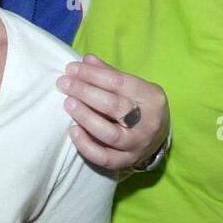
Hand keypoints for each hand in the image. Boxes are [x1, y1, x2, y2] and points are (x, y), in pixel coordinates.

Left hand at [57, 54, 168, 171]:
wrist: (158, 138)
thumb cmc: (141, 106)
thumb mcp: (134, 86)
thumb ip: (110, 74)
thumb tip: (85, 60)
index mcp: (151, 97)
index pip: (119, 83)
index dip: (93, 75)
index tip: (71, 68)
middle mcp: (148, 122)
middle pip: (114, 106)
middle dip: (85, 92)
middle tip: (64, 83)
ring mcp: (138, 144)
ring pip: (109, 133)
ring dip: (85, 116)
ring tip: (68, 103)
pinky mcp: (128, 162)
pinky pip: (104, 157)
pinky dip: (86, 145)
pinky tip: (72, 130)